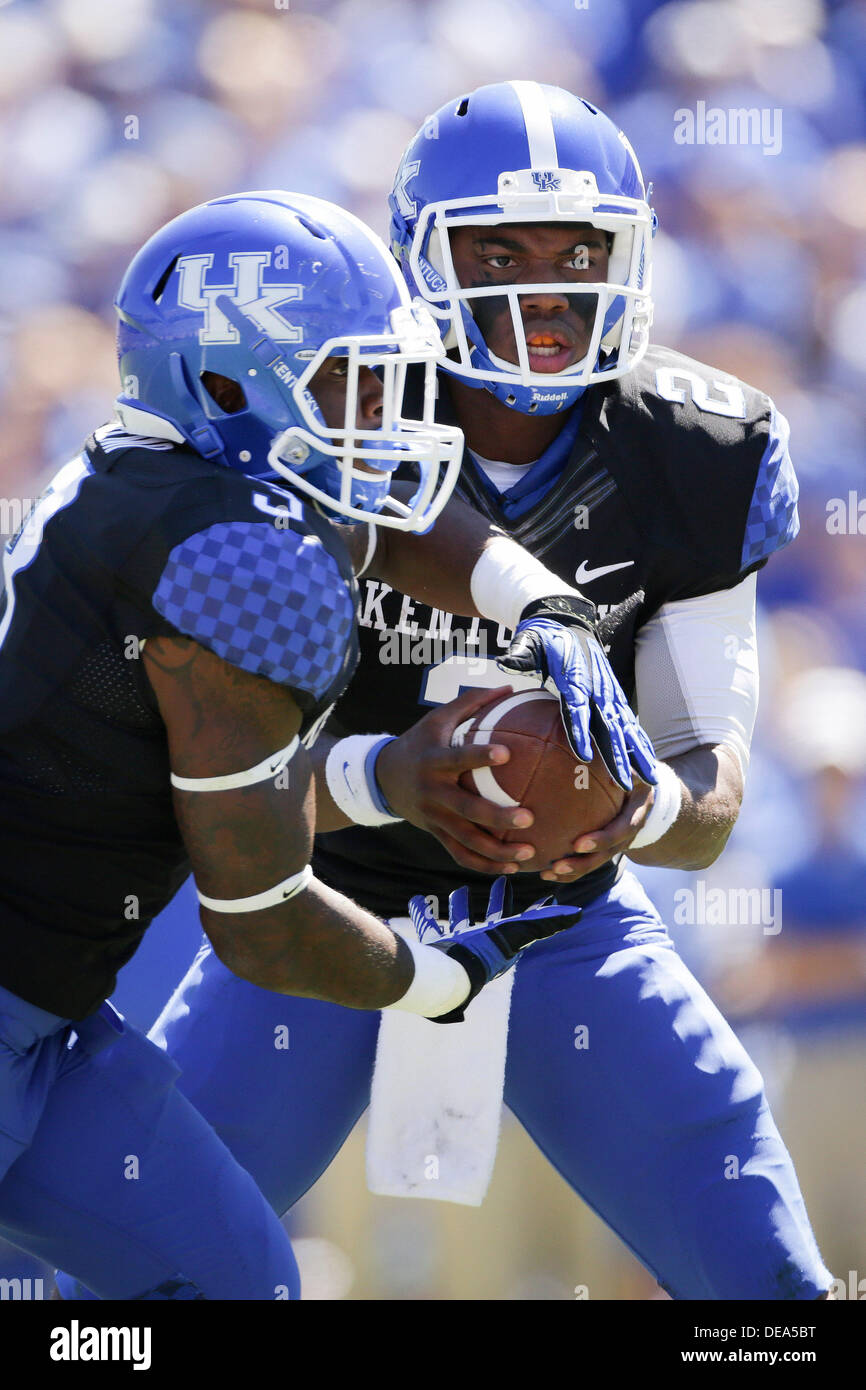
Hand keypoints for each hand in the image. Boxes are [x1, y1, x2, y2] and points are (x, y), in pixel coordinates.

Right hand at [375, 685, 536, 873]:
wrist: (382, 776)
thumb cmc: (420, 742)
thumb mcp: (438, 718)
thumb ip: (472, 702)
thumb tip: (509, 686)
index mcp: (434, 760)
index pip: (458, 758)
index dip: (480, 756)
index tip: (507, 753)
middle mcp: (433, 791)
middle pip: (466, 809)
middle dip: (497, 816)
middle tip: (528, 817)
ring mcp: (434, 817)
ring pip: (466, 840)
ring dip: (497, 850)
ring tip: (528, 853)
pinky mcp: (436, 833)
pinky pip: (461, 854)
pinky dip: (485, 865)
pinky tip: (512, 868)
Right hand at [408, 876, 581, 1021]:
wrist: (448, 977)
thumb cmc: (484, 954)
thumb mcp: (518, 932)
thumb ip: (545, 923)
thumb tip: (577, 913)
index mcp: (501, 940)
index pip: (523, 920)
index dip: (534, 908)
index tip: (543, 893)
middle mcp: (481, 943)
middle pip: (492, 918)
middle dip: (496, 900)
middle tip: (500, 880)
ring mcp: (457, 946)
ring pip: (460, 921)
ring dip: (459, 907)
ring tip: (457, 891)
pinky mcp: (435, 946)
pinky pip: (428, 926)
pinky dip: (423, 913)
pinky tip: (418, 900)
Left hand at [498, 595, 657, 792]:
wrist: (569, 622)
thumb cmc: (545, 637)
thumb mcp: (530, 639)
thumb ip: (521, 653)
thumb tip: (506, 661)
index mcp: (574, 675)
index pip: (577, 706)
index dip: (581, 730)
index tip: (584, 755)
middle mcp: (597, 686)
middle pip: (608, 724)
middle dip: (617, 754)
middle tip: (622, 781)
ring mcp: (610, 692)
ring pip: (626, 727)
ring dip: (637, 754)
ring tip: (648, 780)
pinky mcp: (615, 697)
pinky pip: (629, 724)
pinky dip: (640, 744)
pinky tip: (647, 767)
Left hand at [539, 778, 654, 882]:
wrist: (643, 793)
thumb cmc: (632, 774)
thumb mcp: (633, 768)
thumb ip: (621, 767)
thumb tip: (602, 765)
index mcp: (636, 813)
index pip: (621, 831)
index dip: (602, 839)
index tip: (579, 844)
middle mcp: (627, 834)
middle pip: (606, 854)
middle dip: (582, 863)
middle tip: (557, 865)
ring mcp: (616, 844)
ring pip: (595, 863)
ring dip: (572, 871)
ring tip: (548, 873)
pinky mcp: (604, 849)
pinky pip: (587, 864)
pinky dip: (568, 872)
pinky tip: (546, 873)